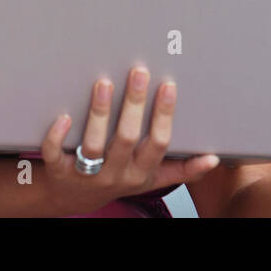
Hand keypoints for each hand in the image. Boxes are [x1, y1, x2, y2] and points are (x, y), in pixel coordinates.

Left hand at [39, 66, 219, 215]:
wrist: (74, 198)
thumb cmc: (118, 179)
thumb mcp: (152, 178)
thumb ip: (182, 168)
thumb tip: (213, 159)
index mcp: (141, 172)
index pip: (157, 143)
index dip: (164, 115)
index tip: (167, 85)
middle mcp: (116, 174)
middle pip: (127, 138)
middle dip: (134, 104)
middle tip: (138, 71)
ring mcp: (87, 174)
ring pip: (94, 144)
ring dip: (99, 113)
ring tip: (104, 82)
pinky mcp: (60, 173)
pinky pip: (57, 155)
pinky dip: (58, 136)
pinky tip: (64, 116)